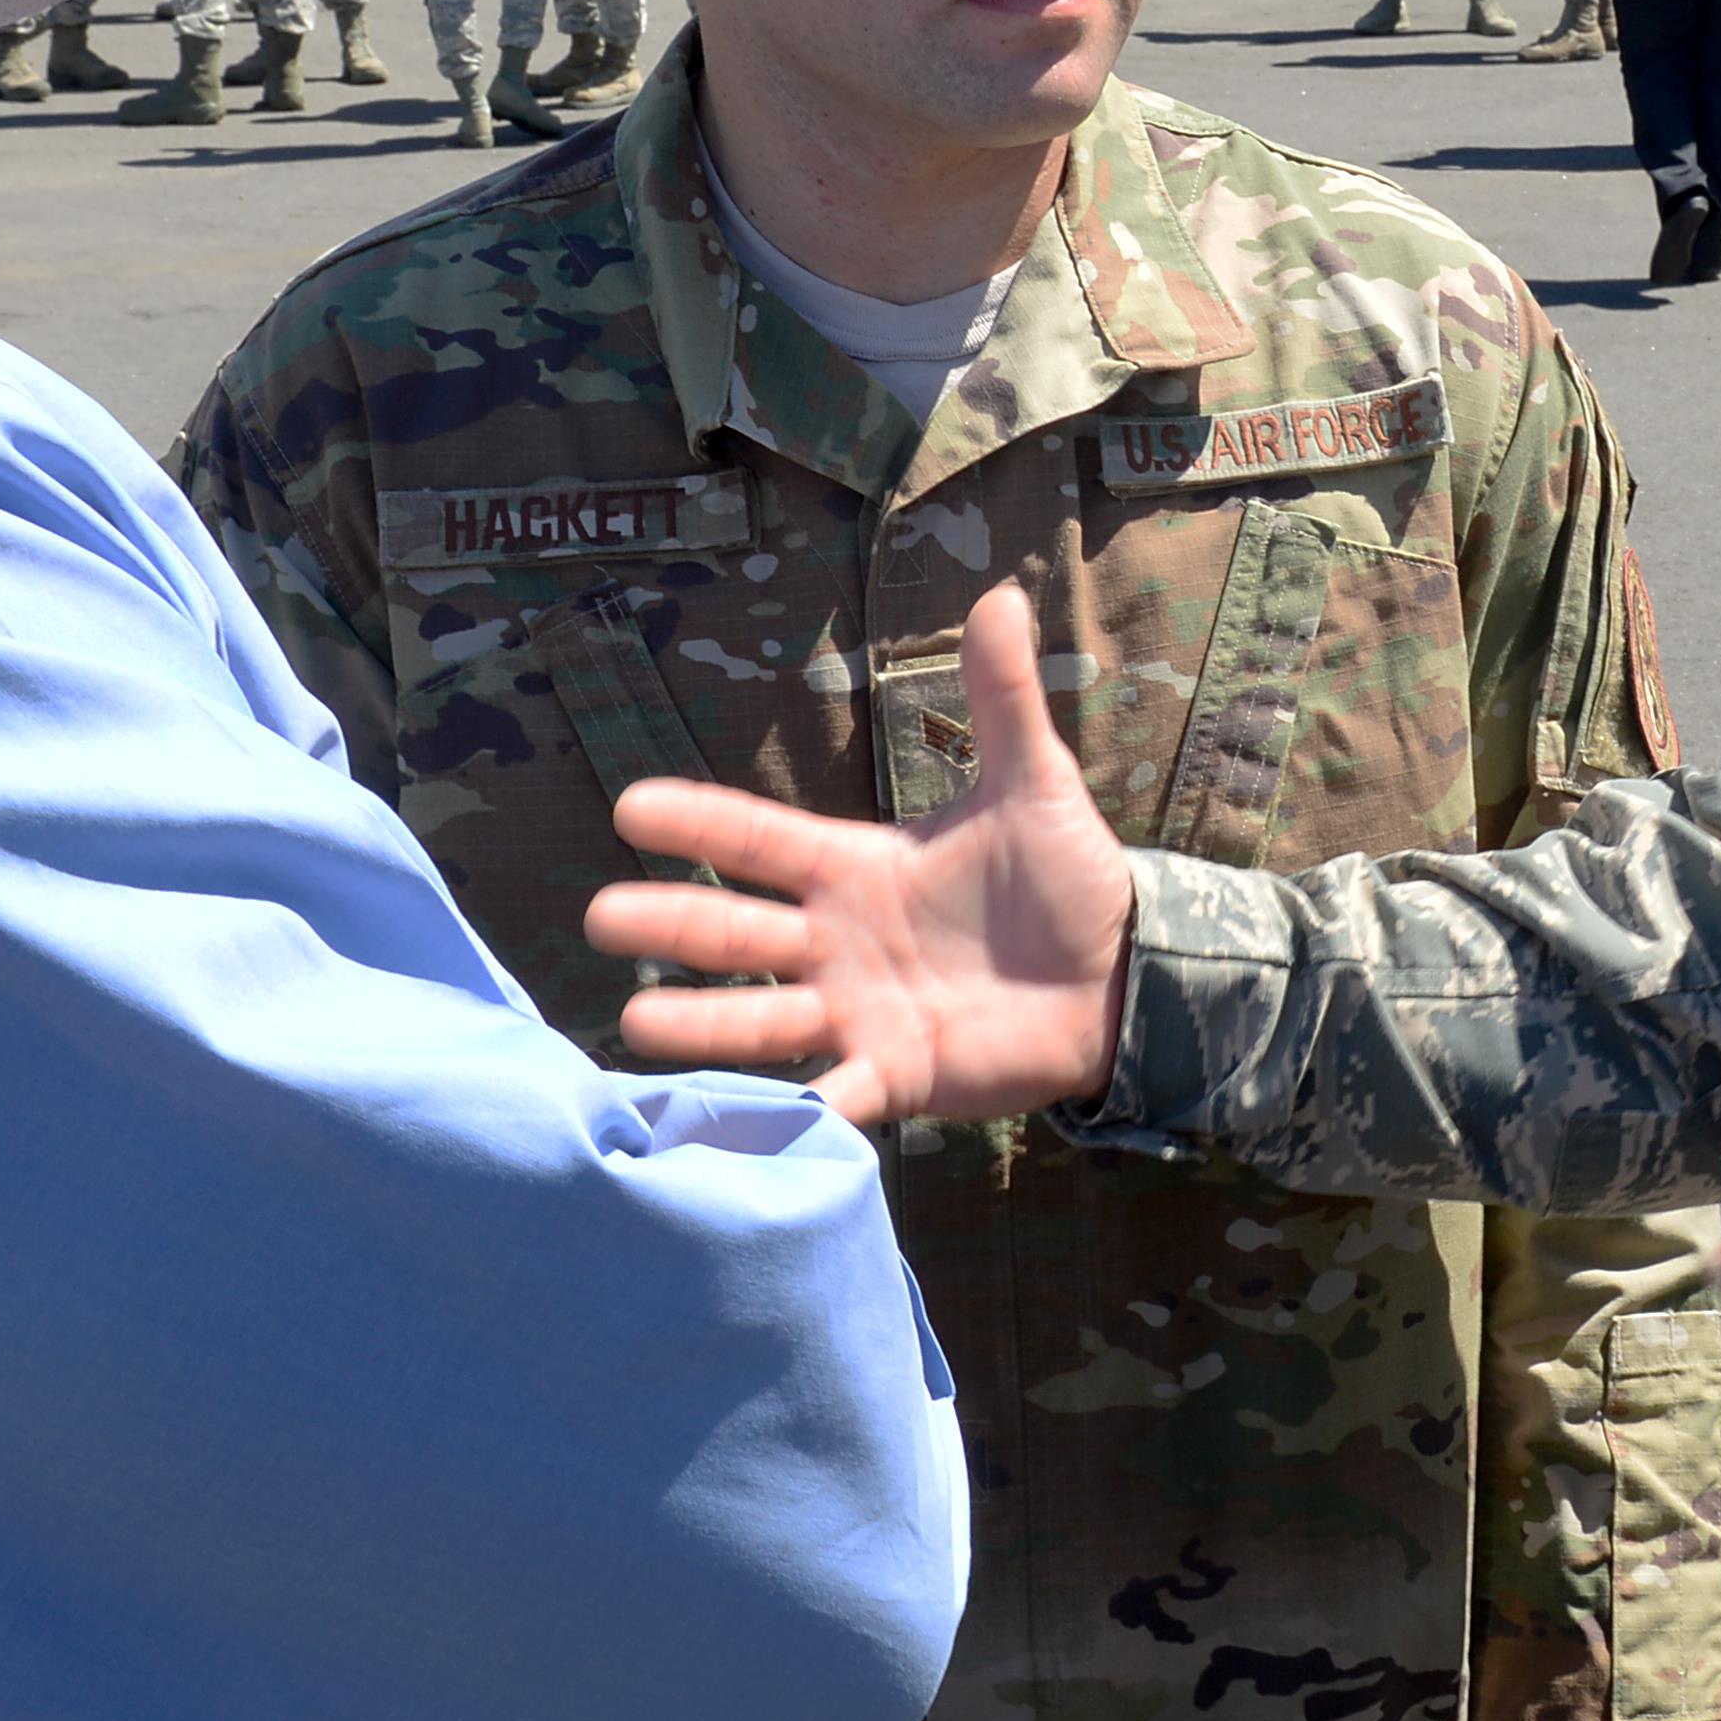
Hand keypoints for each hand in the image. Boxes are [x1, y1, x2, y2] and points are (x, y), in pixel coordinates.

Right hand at [588, 582, 1135, 1123]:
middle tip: (599, 921)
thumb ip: (1002, 698)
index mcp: (858, 868)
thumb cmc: (1065, 879)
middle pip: (740, 931)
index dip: (700, 824)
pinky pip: (833, 1099)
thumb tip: (1003, 593)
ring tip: (634, 1027)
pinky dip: (794, 1116)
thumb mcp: (1032, 784)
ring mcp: (861, 1013)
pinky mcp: (897, 1077)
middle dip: (672, 925)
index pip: (762, 840)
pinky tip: (739, 1127)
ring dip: (703, 1025)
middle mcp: (841, 942)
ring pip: (764, 1019)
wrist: (1121, 975)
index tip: (630, 807)